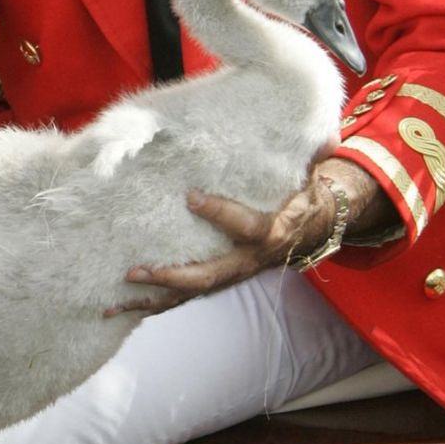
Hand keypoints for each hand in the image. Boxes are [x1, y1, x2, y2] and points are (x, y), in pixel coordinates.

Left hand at [109, 153, 396, 315]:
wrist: (315, 228)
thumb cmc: (305, 193)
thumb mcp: (314, 174)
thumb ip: (315, 155)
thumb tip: (329, 135)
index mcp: (273, 232)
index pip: (246, 226)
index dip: (220, 213)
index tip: (191, 196)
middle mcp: (249, 261)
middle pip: (209, 276)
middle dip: (171, 276)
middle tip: (136, 269)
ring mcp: (231, 276)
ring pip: (189, 294)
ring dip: (151, 299)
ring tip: (115, 301)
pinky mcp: (217, 281)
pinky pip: (182, 298)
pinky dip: (150, 306)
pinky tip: (118, 307)